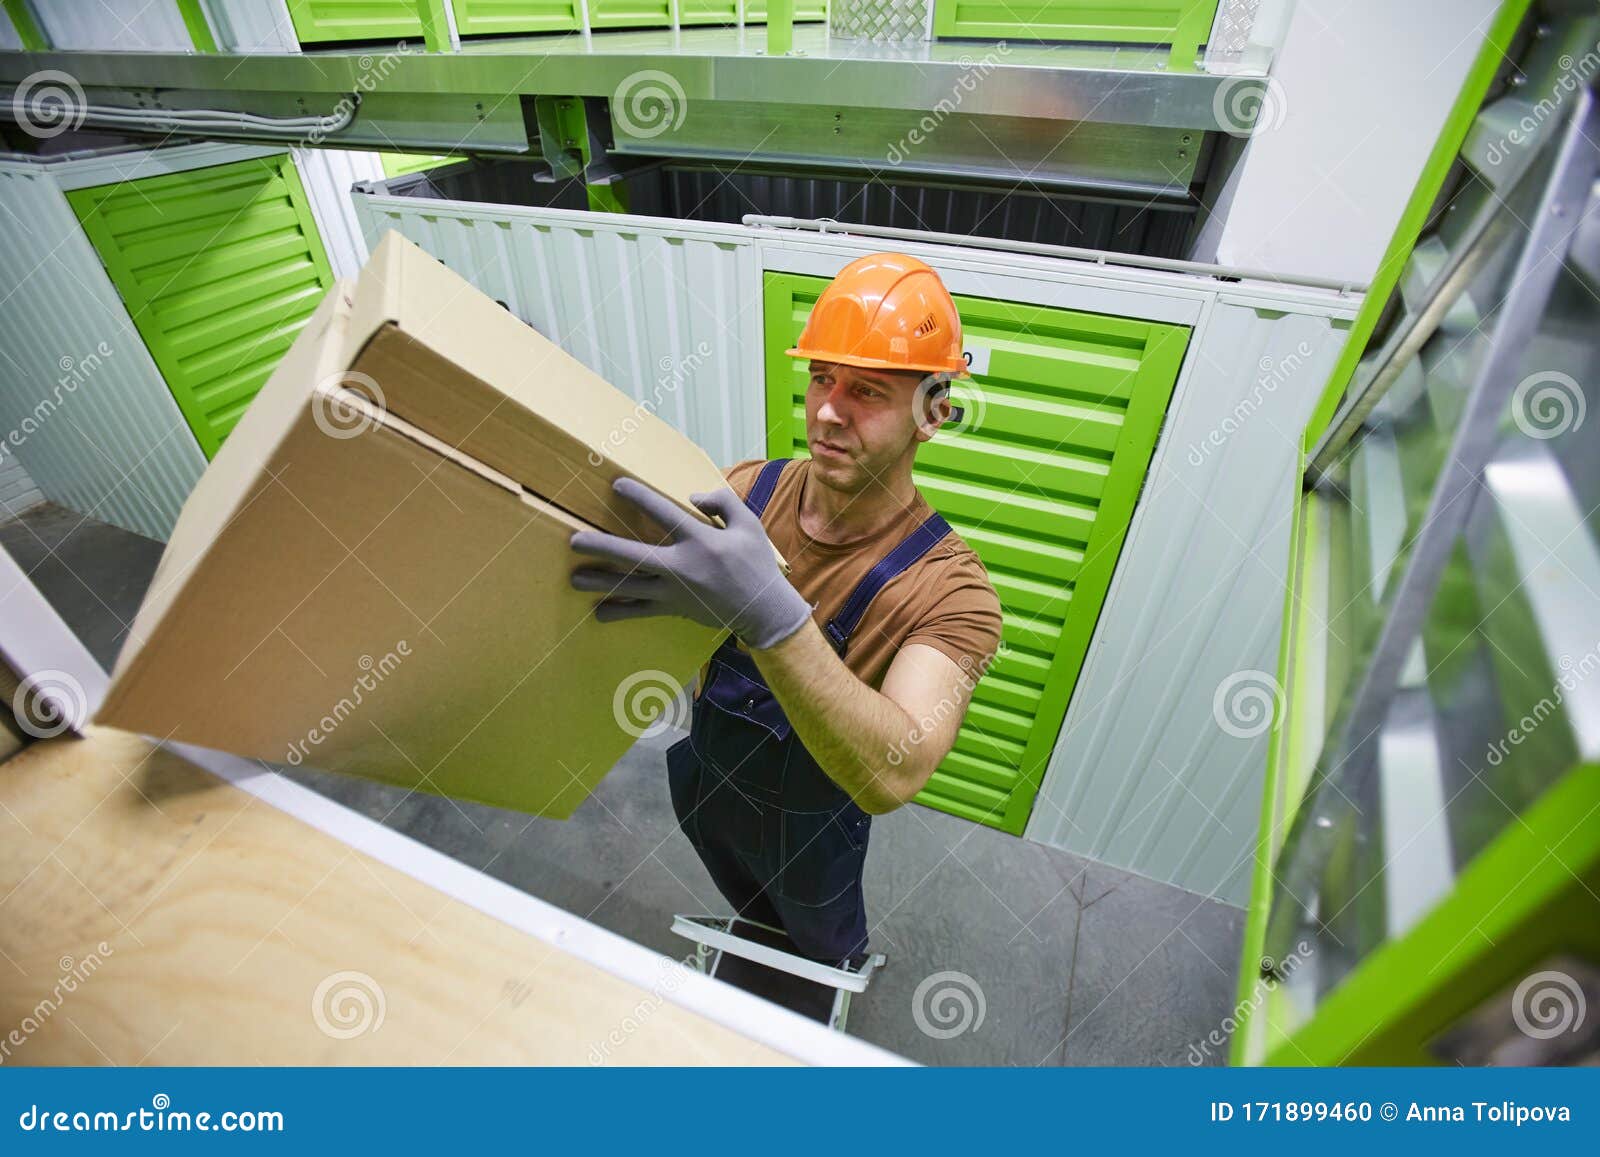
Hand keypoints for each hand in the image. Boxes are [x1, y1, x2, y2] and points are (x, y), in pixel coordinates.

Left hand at [570, 477, 813, 650]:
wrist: (763, 610)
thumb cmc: (755, 564)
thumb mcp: (749, 525)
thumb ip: (723, 502)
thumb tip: (692, 496)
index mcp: (700, 540)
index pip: (664, 513)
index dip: (639, 496)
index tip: (616, 484)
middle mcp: (682, 566)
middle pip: (634, 556)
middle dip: (603, 548)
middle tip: (574, 541)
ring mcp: (675, 591)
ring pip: (630, 586)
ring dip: (601, 582)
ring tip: (574, 579)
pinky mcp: (674, 608)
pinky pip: (641, 612)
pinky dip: (619, 613)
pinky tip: (598, 612)